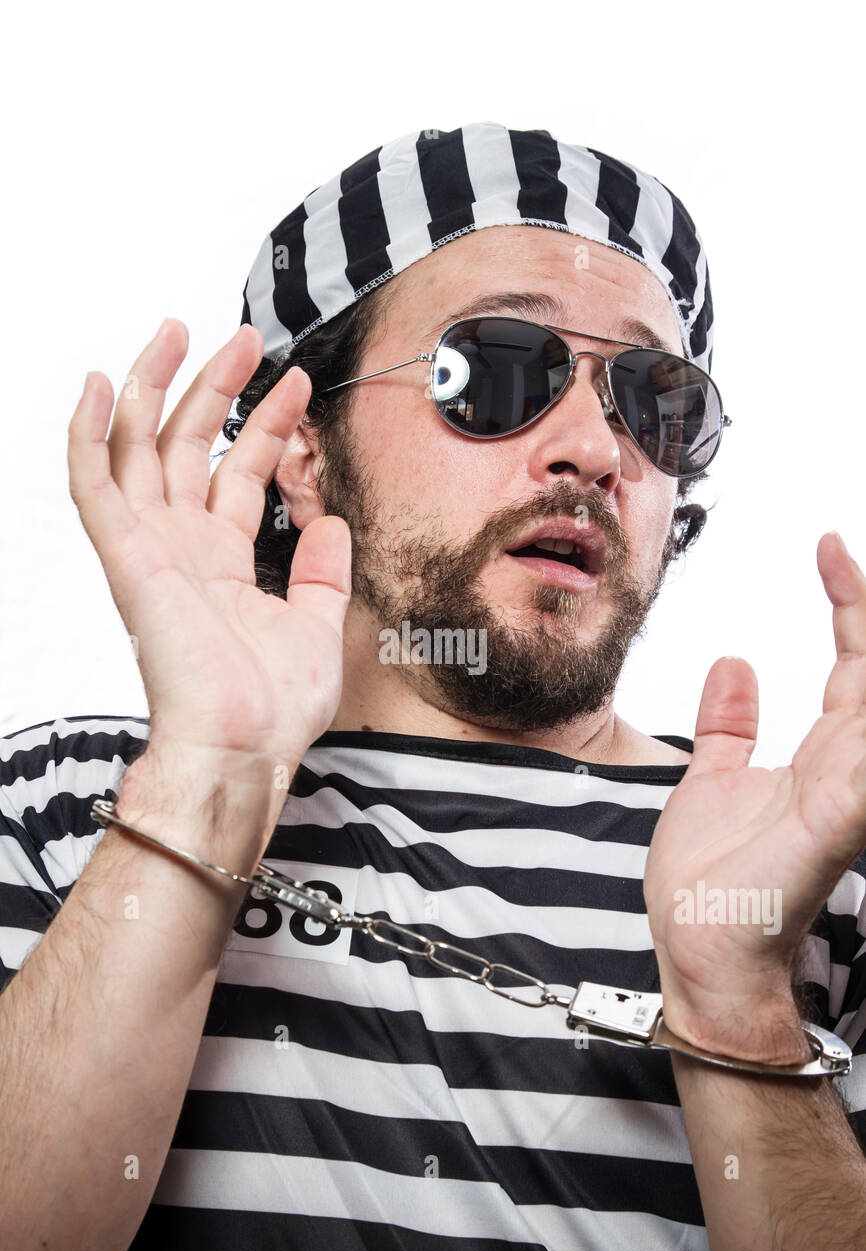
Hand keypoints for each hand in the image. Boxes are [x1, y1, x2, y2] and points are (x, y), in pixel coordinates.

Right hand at [67, 319, 349, 800]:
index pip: (239, 472)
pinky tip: (103, 386)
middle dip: (213, 386)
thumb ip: (321, 571)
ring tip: (175, 331)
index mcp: (222, 563)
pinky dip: (91, 434)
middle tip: (240, 338)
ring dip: (154, 387)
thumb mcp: (318, 625)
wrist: (246, 745)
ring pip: (139, 449)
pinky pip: (94, 485)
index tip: (296, 382)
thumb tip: (329, 521)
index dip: (266, 423)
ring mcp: (151, 550)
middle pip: (188, 447)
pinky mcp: (126, 558)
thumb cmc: (274, 707)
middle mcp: (182, 549)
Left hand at [643, 532, 865, 1061]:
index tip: (828, 546)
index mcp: (824, 756)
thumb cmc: (708, 879)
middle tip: (841, 551)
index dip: (850, 602)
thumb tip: (733, 663)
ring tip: (859, 581)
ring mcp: (849, 791)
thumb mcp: (711, 777)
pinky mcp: (837, 818)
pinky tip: (862, 659)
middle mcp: (848, 766)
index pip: (857, 660)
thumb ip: (730, 725)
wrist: (696, 944)